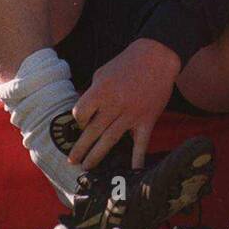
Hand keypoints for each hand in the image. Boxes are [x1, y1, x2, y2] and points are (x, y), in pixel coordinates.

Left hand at [69, 39, 180, 170]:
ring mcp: (131, 115)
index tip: (82, 122)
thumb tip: (85, 111)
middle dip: (80, 148)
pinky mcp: (147, 120)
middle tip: (71, 161)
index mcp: (100, 92)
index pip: (80, 114)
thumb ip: (93, 93)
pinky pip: (140, 143)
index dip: (78, 120)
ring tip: (87, 166)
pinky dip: (136, 158)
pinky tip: (132, 171)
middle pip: (92, 132)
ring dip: (97, 155)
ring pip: (110, 140)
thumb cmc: (126, 63)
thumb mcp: (102, 73)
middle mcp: (114, 106)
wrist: (156, 57)